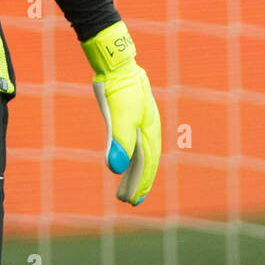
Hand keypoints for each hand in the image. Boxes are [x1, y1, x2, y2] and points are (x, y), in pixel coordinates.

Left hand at [83, 22, 161, 205]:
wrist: (117, 63)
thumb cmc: (120, 89)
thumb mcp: (120, 115)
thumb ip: (118, 142)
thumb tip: (115, 169)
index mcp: (149, 131)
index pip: (147, 163)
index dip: (142, 183)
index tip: (133, 201)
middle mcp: (147, 129)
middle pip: (145, 161)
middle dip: (139, 182)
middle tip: (130, 201)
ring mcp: (139, 122)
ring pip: (139, 153)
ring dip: (134, 172)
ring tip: (125, 188)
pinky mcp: (129, 116)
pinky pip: (132, 143)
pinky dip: (129, 157)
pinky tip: (122, 161)